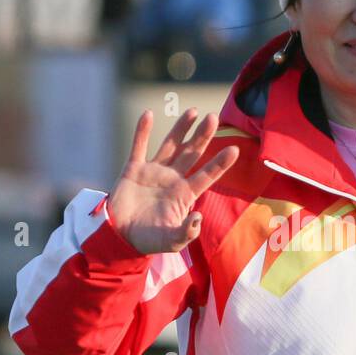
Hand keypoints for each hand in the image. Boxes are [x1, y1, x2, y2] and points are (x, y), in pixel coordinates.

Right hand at [106, 108, 238, 254]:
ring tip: (193, 111)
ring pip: (170, 145)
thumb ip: (187, 232)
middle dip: (202, 137)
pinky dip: (143, 131)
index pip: (206, 175)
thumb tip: (199, 218)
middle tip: (214, 118)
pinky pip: (139, 147)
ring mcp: (153, 172)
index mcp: (184, 195)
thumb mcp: (172, 242)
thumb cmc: (149, 241)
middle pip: (191, 154)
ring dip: (181, 128)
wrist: (121, 238)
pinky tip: (148, 114)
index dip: (220, 163)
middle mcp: (172, 179)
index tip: (234, 149)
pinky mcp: (133, 170)